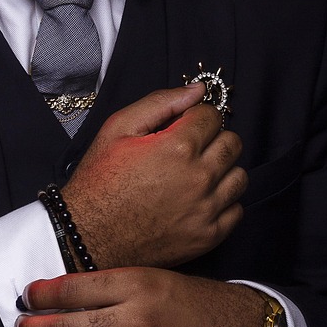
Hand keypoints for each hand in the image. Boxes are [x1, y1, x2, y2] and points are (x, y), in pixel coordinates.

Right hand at [62, 85, 246, 270]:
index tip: (182, 128)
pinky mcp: (207, 236)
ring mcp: (205, 210)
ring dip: (222, 170)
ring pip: (239, 176)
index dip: (195, 117)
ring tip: (195, 175)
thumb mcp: (118, 128)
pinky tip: (199, 200)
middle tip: (188, 150)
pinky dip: (223, 203)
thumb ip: (160, 103)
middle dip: (213, 139)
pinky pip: (236, 210)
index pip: (212, 115)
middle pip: (232, 143)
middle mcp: (198, 178)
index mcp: (178, 147)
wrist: (87, 235)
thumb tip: (197, 90)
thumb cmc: (99, 182)